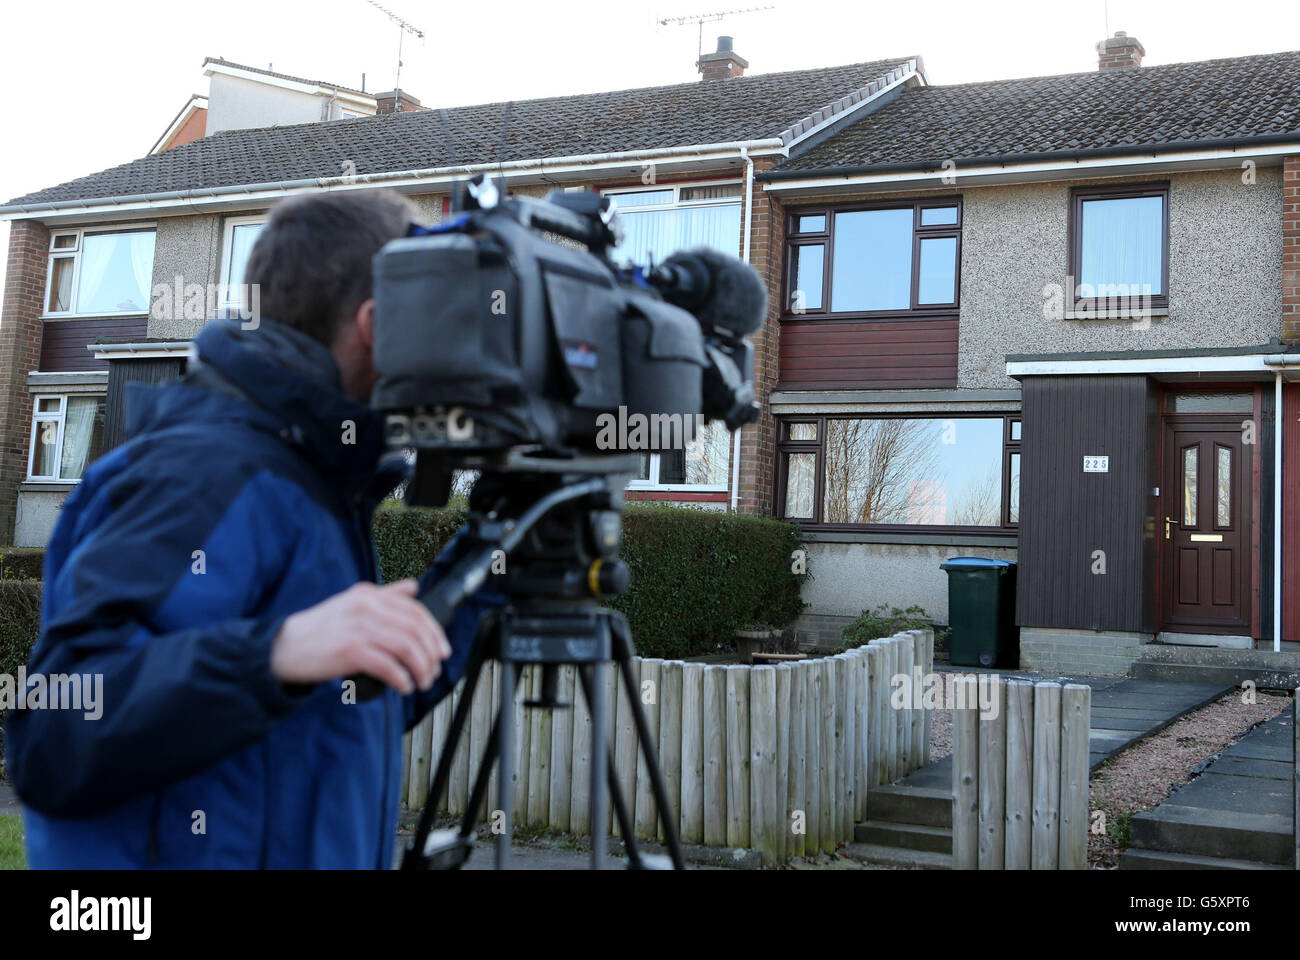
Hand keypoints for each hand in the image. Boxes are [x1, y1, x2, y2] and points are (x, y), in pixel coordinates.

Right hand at [270, 580, 450, 694]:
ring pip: (406, 647)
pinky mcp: (349, 651)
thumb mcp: (352, 602)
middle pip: (415, 630)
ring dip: (421, 669)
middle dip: (432, 654)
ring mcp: (358, 629)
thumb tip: (414, 587)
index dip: (435, 632)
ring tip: (422, 682)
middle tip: (434, 670)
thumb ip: (385, 594)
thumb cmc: (319, 629)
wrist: (283, 647)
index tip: (442, 650)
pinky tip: (404, 687)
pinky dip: (401, 678)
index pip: (416, 610)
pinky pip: (387, 666)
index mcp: (369, 594)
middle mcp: (366, 607)